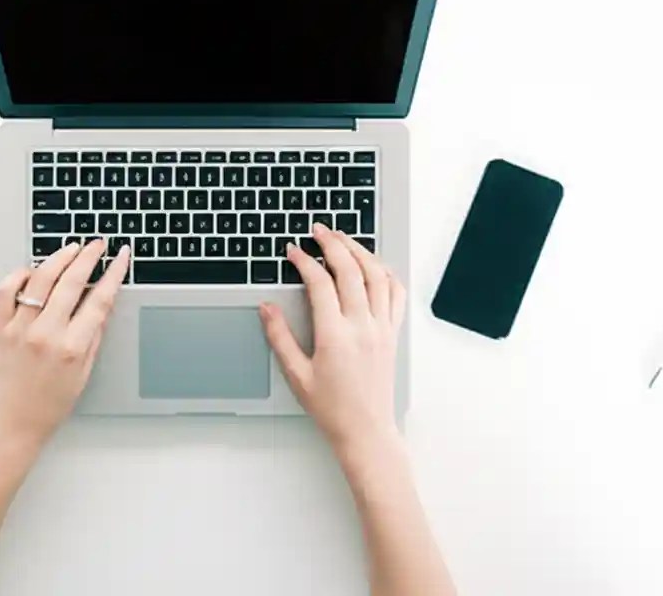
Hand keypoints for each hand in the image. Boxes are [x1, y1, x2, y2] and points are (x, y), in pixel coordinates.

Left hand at [0, 240, 129, 455]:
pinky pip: (7, 290)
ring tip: (71, 249)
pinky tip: (33, 270)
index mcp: (73, 347)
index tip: (121, 257)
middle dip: (89, 256)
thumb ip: (94, 337)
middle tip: (98, 244)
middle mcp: (46, 334)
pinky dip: (20, 274)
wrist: (11, 425)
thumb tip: (103, 305)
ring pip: (40, 278)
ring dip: (59, 258)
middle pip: (72, 281)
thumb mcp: (83, 374)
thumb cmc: (48, 407)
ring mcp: (20, 329)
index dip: (114, 273)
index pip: (100, 299)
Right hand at [259, 223, 406, 459]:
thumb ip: (279, 337)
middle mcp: (362, 326)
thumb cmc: (332, 408)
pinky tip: (374, 265)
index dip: (304, 261)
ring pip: (377, 275)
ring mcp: (382, 328)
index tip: (293, 250)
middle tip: (318, 231)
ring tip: (344, 239)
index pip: (320, 283)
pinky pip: (396, 293)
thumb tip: (267, 308)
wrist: (366, 430)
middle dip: (333, 244)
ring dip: (360, 251)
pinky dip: (386, 273)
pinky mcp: (392, 333)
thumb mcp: (296, 374)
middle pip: (351, 270)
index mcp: (335, 335)